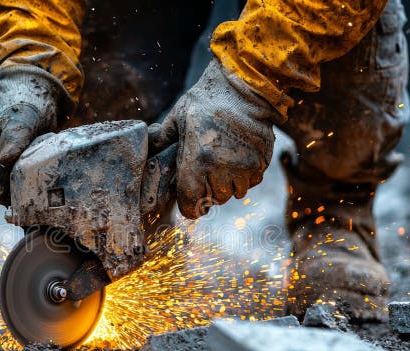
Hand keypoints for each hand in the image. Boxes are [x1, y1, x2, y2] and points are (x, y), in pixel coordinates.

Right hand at [0, 67, 59, 208]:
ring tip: (36, 212)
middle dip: (15, 199)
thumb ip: (15, 139)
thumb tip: (3, 160)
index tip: (27, 207)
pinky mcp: (10, 164)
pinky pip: (14, 183)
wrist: (30, 98)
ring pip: (7, 188)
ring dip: (21, 197)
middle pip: (1, 188)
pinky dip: (24, 190)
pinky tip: (35, 200)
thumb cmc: (25, 108)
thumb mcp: (22, 121)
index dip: (11, 194)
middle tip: (34, 213)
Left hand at [149, 59, 277, 218]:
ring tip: (222, 165)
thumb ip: (163, 138)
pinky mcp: (261, 161)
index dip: (188, 206)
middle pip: (214, 199)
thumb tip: (147, 149)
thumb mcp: (178, 117)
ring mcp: (245, 166)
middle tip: (205, 175)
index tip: (188, 202)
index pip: (191, 201)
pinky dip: (245, 177)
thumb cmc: (208, 100)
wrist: (245, 86)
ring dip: (227, 184)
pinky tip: (238, 159)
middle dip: (208, 191)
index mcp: (197, 159)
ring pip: (234, 193)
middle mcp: (222, 167)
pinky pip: (252, 182)